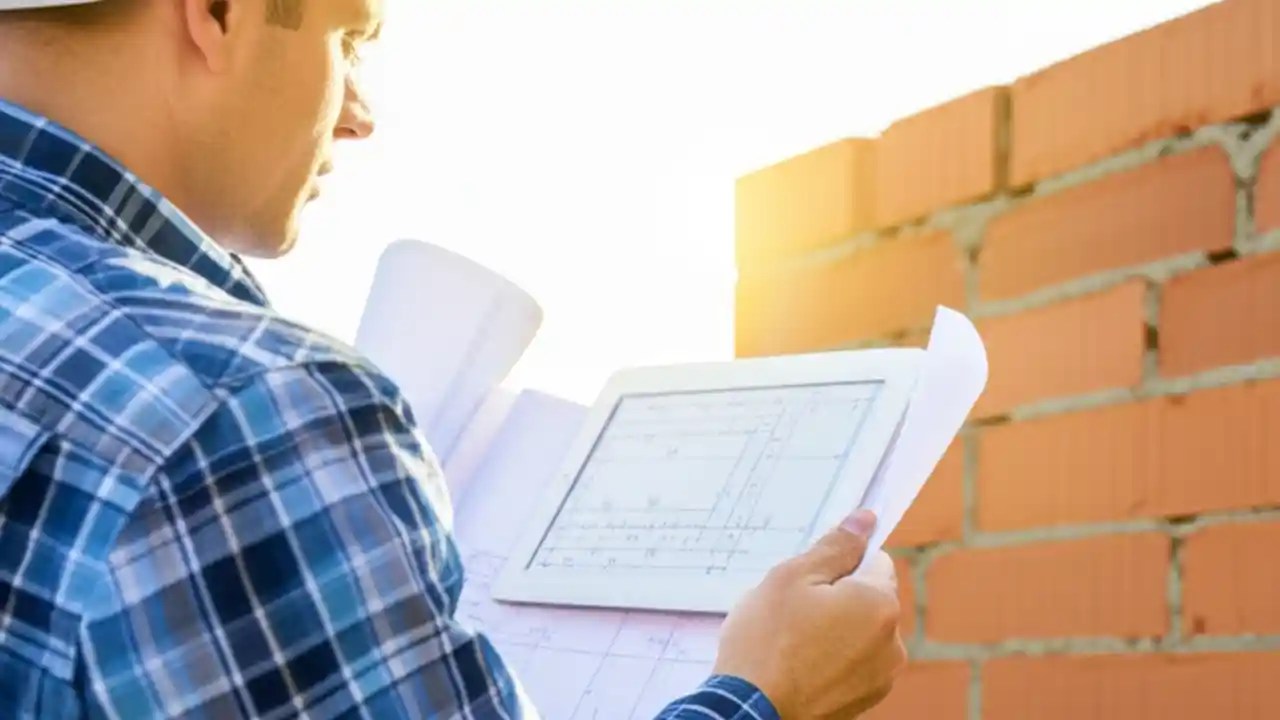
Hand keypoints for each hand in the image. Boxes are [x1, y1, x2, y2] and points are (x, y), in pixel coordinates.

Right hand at [712, 510, 905, 717]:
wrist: (752, 713)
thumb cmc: (767, 642)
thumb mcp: (791, 578)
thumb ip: (835, 547)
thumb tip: (866, 519)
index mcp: (879, 604)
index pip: (874, 560)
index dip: (840, 563)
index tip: (810, 576)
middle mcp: (892, 642)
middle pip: (868, 598)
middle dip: (837, 598)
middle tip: (792, 610)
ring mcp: (880, 677)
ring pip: (859, 633)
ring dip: (834, 630)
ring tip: (791, 642)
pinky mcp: (864, 702)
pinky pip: (852, 664)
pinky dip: (831, 660)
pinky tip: (798, 666)